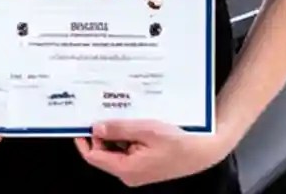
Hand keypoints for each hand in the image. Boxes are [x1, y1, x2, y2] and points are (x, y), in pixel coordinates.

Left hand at [74, 119, 230, 187]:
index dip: (85, 139)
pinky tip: (136, 123)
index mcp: (126, 169)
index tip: (81, 122)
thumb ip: (119, 129)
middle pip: (103, 153)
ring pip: (116, 149)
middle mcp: (129, 173)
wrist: (204, 149)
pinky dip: (128, 136)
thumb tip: (96, 128)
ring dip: (117, 133)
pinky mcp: (145, 164)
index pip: (94, 156)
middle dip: (102, 132)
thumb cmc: (179, 141)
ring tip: (125, 115)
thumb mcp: (146, 130)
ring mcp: (137, 170)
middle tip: (104, 111)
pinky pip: (128, 149)